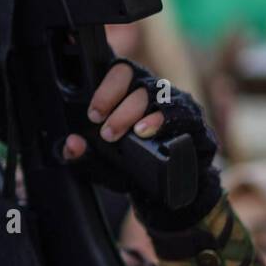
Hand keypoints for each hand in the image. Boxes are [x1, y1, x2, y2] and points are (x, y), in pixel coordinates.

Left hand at [62, 57, 221, 229]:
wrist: (166, 192)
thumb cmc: (132, 167)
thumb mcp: (102, 164)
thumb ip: (82, 155)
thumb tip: (72, 145)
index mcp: (128, 93)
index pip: (119, 72)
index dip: (106, 89)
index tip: (93, 115)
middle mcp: (152, 92)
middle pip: (137, 82)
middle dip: (119, 107)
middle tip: (107, 133)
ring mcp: (175, 103)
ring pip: (158, 93)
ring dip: (139, 113)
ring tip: (130, 133)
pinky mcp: (193, 120)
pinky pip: (182, 112)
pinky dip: (163, 121)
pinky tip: (148, 131)